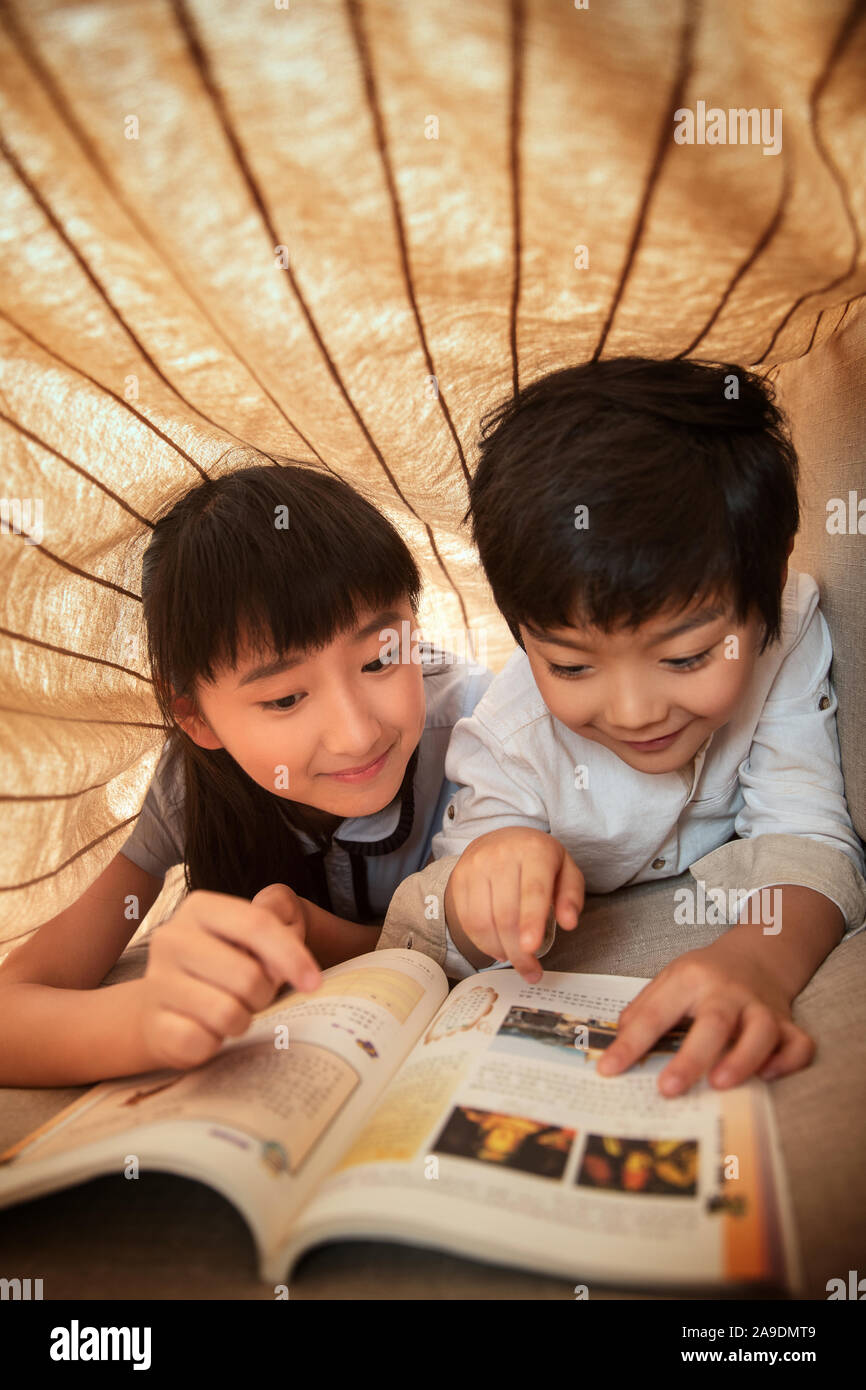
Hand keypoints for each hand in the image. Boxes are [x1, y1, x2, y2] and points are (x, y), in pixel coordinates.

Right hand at [136, 884, 321, 1071]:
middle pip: (248, 975)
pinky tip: (205, 1029)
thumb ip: (277, 932)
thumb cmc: (221, 966)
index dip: (292, 955)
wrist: (163, 1006)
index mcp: (199, 908)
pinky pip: (204, 1042)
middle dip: (264, 994)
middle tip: (253, 995)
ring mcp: (157, 981)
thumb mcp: (250, 937)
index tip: (314, 983)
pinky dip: (215, 1042)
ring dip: (241, 1020)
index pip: (257, 924)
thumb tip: (283, 966)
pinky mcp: (153, 1024)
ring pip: (228, 1013)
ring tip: (229, 1010)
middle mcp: (172, 938)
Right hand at [445, 828, 583, 981]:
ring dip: (498, 949)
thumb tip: (569, 923)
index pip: (532, 891)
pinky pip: (466, 920)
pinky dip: (482, 942)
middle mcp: (500, 854)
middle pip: (505, 913)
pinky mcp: (459, 879)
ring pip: (482, 920)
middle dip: (517, 950)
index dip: (531, 922)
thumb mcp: (566, 871)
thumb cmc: (540, 861)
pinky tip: (497, 948)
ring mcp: (475, 866)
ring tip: (514, 959)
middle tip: (531, 972)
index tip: (532, 949)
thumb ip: (571, 896)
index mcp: (534, 850)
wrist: (502, 838)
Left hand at [597, 941, 814, 1095]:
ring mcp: (761, 1007)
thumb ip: (644, 1011)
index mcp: (690, 979)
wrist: (758, 953)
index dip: (630, 1044)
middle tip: (668, 1089)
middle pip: (714, 1022)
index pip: (656, 1013)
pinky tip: (768, 1076)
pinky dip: (788, 1061)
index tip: (609, 1071)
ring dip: (744, 1058)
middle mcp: (728, 992)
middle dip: (691, 1058)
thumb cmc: (706, 975)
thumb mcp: (669, 979)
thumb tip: (616, 1048)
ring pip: (762, 1031)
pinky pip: (798, 1043)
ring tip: (720, 1083)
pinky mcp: (788, 1023)